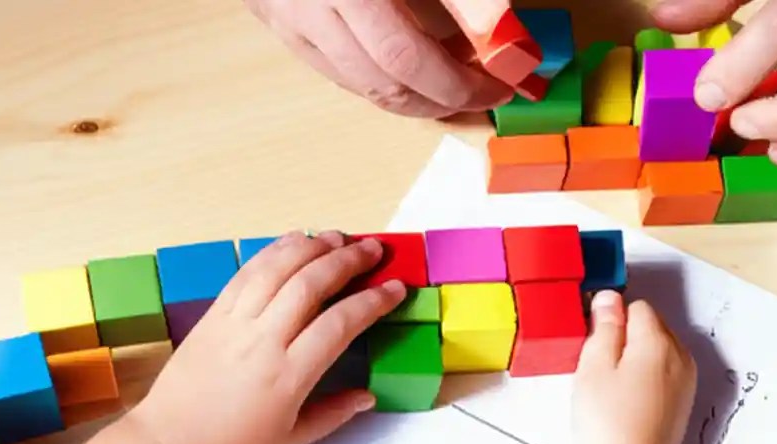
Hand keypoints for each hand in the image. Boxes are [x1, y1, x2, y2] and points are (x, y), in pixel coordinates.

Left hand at [131, 231, 405, 443]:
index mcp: (288, 376)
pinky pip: (246, 273)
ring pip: (277, 268)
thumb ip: (333, 414)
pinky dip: (273, 252)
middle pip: (311, 284)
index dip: (373, 301)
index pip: (340, 324)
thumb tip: (367, 396)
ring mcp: (234, 323)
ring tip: (338, 237)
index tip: (396, 288)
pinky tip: (293, 243)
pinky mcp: (212, 316)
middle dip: (348, 260)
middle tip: (374, 250)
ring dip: (311, 246)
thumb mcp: (290, 442)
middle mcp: (262, 341)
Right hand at [244, 0, 512, 117]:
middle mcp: (309, 5)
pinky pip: (333, 67)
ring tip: (451, 79)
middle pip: (381, 84)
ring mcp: (286, 16)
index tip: (497, 86)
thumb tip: (501, 30)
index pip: (405, 58)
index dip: (456, 84)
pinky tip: (407, 64)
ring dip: (409, 96)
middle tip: (481, 93)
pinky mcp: (275, 18)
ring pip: (356, 85)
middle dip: (439, 101)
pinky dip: (377, 76)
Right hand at [573, 293, 696, 443]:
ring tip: (611, 390)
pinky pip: (664, 375)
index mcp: (658, 341)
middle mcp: (680, 356)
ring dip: (635, 360)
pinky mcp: (683, 404)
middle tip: (599, 370)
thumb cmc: (607, 421)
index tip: (594, 345)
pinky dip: (645, 380)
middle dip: (625, 338)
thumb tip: (610, 298)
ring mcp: (686, 382)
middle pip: (651, 327)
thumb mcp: (594, 366)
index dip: (611, 320)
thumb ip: (605, 327)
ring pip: (658, 352)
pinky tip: (626, 403)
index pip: (636, 307)